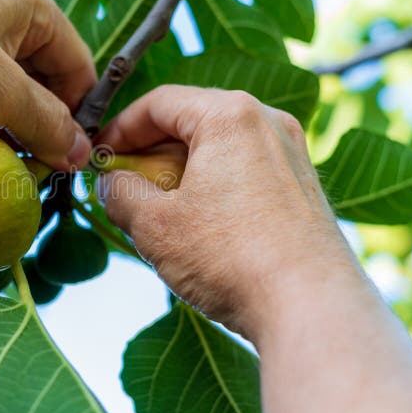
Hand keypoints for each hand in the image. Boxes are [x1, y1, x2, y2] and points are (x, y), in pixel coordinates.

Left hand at [0, 0, 94, 169]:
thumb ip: (46, 125)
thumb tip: (82, 155)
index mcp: (27, 2)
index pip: (76, 62)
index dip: (79, 112)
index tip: (73, 159)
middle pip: (43, 78)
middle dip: (43, 123)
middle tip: (39, 168)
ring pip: (6, 90)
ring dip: (9, 127)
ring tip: (8, 163)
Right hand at [95, 85, 360, 338]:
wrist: (311, 309)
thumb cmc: (232, 259)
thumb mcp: (154, 224)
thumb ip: (119, 193)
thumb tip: (110, 184)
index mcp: (230, 115)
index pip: (160, 102)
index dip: (120, 129)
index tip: (100, 157)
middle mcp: (268, 123)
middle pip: (192, 121)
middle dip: (149, 153)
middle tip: (122, 185)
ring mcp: (291, 155)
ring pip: (218, 148)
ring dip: (179, 173)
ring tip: (156, 211)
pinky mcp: (302, 188)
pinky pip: (244, 172)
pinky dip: (212, 187)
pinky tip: (197, 227)